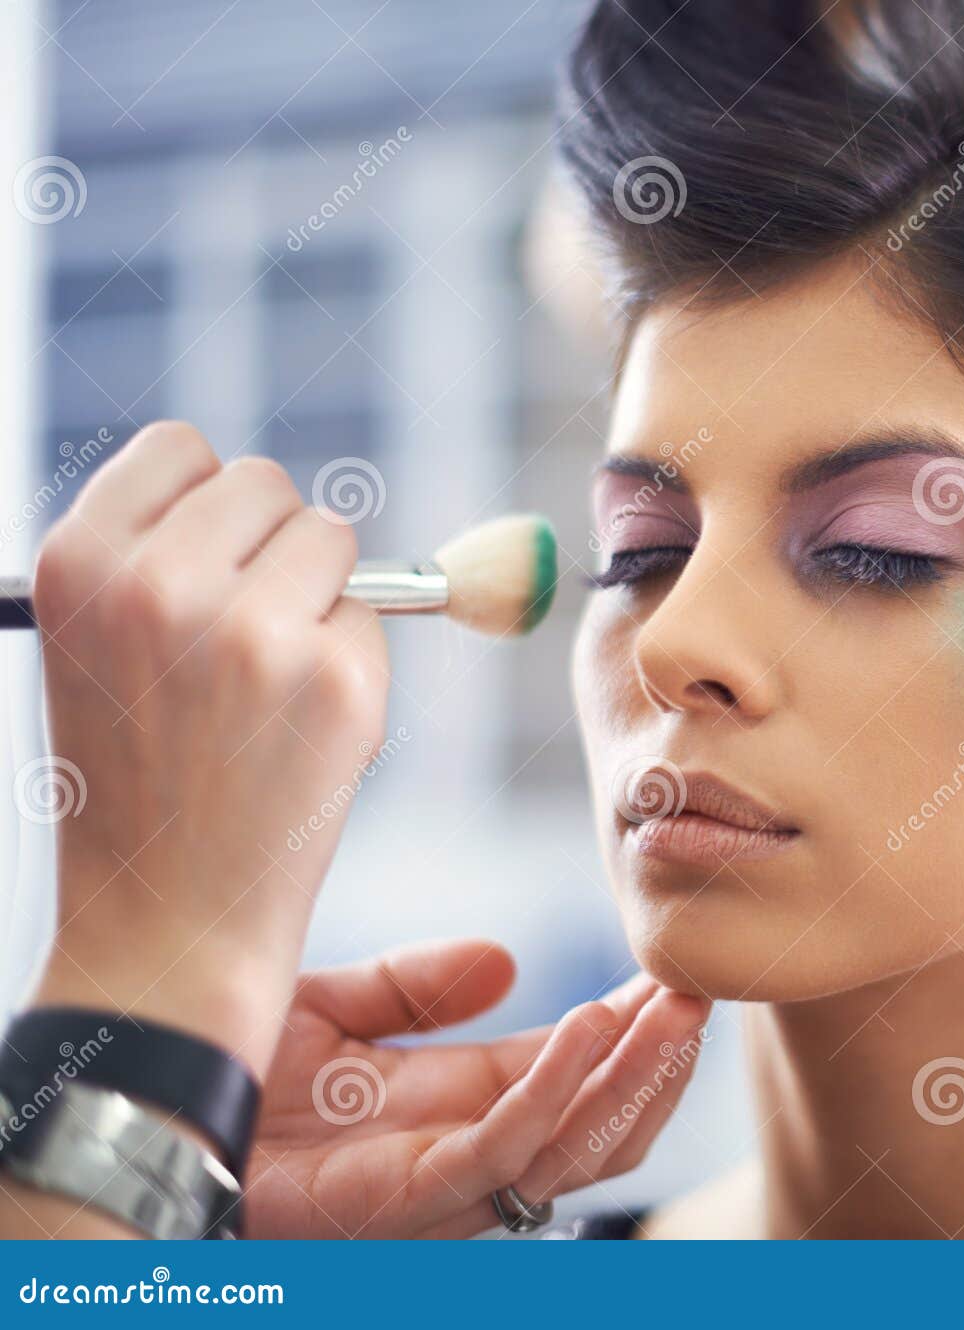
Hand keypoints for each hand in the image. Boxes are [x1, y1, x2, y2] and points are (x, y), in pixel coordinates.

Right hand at [29, 421, 387, 1076]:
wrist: (172, 915)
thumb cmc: (141, 775)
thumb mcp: (99, 647)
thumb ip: (156, 554)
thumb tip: (270, 493)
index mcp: (81, 564)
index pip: (180, 448)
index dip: (206, 504)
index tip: (206, 561)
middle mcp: (162, 583)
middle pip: (266, 483)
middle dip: (269, 544)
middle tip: (243, 635)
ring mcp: (255, 629)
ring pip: (332, 537)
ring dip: (318, 593)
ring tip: (270, 681)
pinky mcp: (338, 677)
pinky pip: (373, 611)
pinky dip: (353, 655)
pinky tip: (304, 722)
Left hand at [245, 940, 711, 1237]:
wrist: (143, 1112)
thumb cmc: (226, 1073)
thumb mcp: (332, 1004)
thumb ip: (417, 987)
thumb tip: (507, 962)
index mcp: (455, 1103)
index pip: (570, 1075)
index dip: (628, 1033)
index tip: (676, 978)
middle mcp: (462, 1150)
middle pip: (595, 1125)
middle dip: (656, 1065)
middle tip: (701, 993)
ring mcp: (440, 1182)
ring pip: (574, 1146)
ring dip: (635, 1077)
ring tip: (677, 1007)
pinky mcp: (406, 1195)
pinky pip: (507, 1145)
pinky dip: (559, 1087)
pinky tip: (591, 1021)